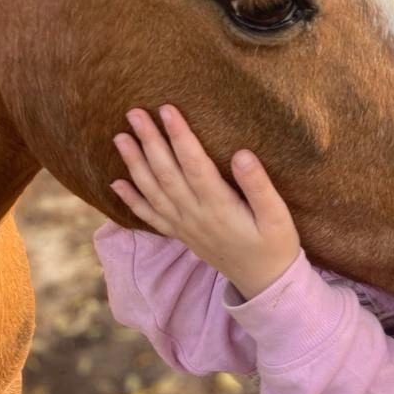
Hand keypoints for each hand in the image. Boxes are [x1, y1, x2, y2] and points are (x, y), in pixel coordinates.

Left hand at [110, 105, 300, 299]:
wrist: (264, 283)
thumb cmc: (275, 245)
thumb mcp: (278, 216)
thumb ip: (258, 185)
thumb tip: (241, 153)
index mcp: (219, 206)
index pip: (193, 164)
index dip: (179, 135)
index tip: (167, 110)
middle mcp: (195, 215)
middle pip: (166, 173)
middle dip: (149, 141)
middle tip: (134, 113)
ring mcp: (184, 226)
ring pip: (153, 191)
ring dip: (135, 164)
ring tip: (120, 138)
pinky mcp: (181, 235)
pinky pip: (150, 217)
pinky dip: (131, 200)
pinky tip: (116, 183)